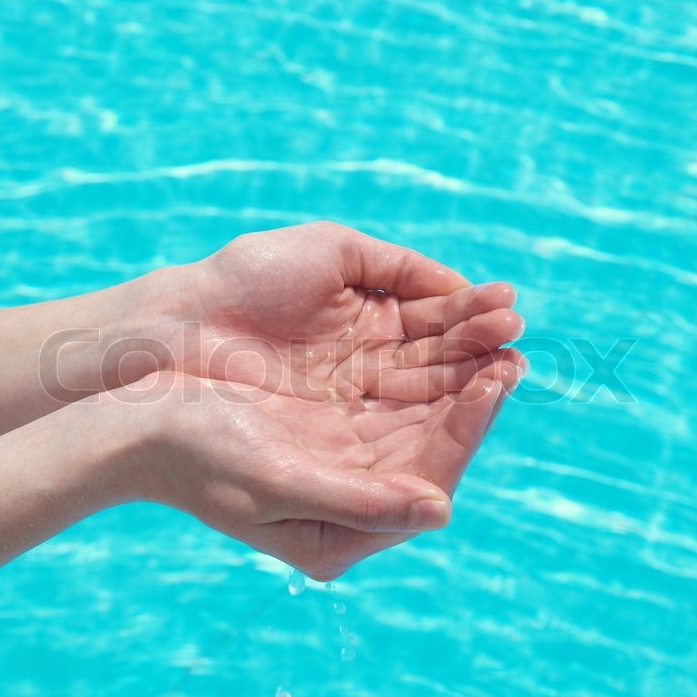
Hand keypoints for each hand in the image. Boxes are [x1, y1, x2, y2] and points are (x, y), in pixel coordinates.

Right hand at [118, 359, 522, 581]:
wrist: (141, 424)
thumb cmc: (198, 458)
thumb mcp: (275, 485)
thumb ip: (359, 502)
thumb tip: (439, 511)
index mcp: (341, 530)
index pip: (427, 477)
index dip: (468, 428)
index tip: (499, 378)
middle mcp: (351, 496)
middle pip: (431, 445)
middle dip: (473, 397)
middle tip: (513, 348)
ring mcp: (341, 458)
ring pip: (417, 415)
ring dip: (455, 374)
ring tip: (494, 334)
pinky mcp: (329, 425)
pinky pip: (389, 395)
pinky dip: (419, 364)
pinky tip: (443, 336)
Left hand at [162, 221, 523, 409]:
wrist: (180, 326)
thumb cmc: (248, 279)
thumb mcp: (332, 252)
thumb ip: (400, 267)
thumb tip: (462, 285)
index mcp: (368, 320)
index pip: (433, 327)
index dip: (469, 321)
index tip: (508, 310)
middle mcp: (365, 367)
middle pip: (435, 366)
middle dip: (476, 352)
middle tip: (515, 341)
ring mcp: (350, 406)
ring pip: (422, 398)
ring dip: (466, 383)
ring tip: (507, 364)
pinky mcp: (334, 444)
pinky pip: (394, 433)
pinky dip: (432, 419)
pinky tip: (469, 399)